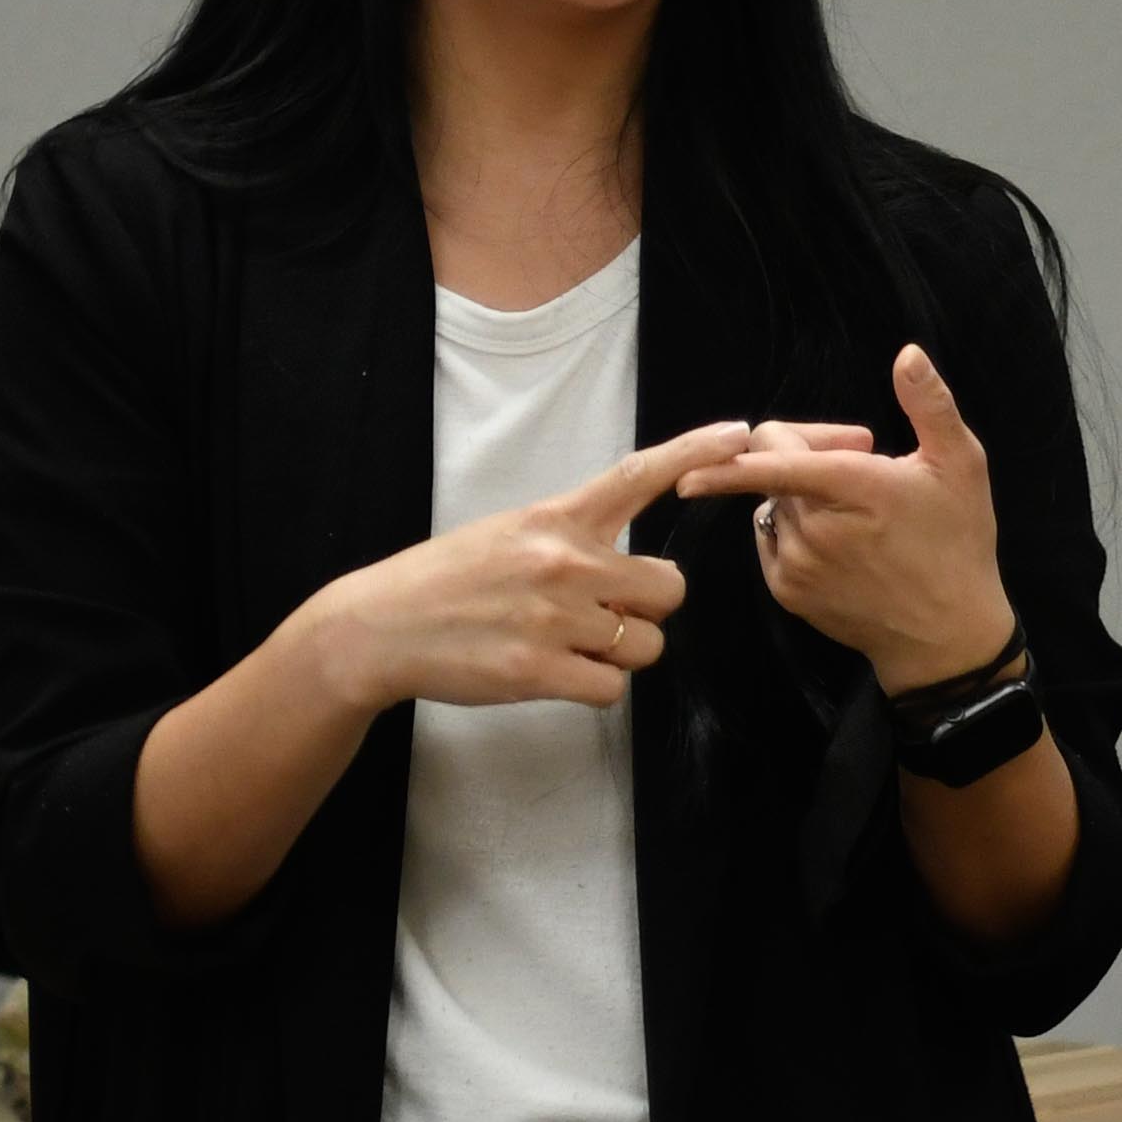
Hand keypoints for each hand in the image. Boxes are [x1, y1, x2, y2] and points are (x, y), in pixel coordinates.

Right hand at [306, 422, 759, 714]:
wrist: (380, 628)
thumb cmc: (449, 580)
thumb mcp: (512, 533)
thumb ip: (574, 538)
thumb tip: (632, 569)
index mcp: (556, 519)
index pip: (638, 475)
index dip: (695, 451)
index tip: (741, 433)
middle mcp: (563, 562)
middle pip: (669, 590)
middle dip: (645, 608)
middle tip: (598, 614)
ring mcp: (553, 618)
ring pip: (645, 645)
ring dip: (618, 652)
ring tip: (564, 643)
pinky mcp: (538, 671)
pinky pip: (612, 688)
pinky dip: (592, 688)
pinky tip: (553, 672)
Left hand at [723, 346, 1015, 696]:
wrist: (946, 636)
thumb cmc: (958, 543)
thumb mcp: (961, 465)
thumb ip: (930, 405)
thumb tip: (907, 354)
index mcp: (852, 486)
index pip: (771, 458)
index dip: (732, 455)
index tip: (694, 461)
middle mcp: (813, 526)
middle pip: (772, 468)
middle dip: (804, 450)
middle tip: (860, 452)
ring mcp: (795, 563)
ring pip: (772, 504)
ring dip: (801, 494)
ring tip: (855, 503)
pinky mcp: (787, 591)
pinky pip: (772, 539)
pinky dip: (794, 528)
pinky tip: (840, 537)